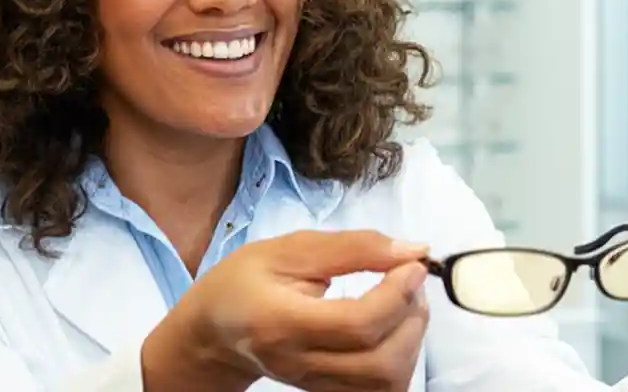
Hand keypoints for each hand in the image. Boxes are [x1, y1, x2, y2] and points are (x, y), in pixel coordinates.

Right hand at [144, 230, 429, 391]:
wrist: (215, 332)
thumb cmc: (245, 282)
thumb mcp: (288, 249)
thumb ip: (352, 248)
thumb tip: (412, 250)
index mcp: (281, 323)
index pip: (357, 325)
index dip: (397, 294)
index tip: (412, 263)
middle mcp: (300, 364)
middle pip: (380, 364)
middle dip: (411, 318)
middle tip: (409, 280)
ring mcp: (315, 386)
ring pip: (386, 383)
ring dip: (411, 339)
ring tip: (403, 300)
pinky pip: (381, 389)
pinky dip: (401, 356)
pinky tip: (391, 324)